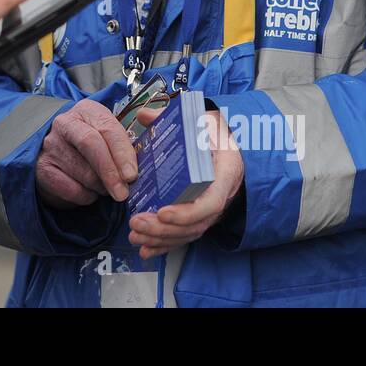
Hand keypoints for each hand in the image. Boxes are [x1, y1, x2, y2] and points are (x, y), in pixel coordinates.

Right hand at [36, 99, 138, 208]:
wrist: (55, 152)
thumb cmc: (91, 144)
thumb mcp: (107, 135)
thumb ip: (125, 143)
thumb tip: (146, 163)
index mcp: (87, 111)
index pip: (107, 129)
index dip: (121, 153)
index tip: (132, 175)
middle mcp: (65, 124)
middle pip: (91, 146)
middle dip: (110, 173)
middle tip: (123, 193)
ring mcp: (51, 146)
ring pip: (83, 173)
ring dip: (101, 187)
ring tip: (107, 189)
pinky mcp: (43, 169)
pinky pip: (71, 189)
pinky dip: (87, 196)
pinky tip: (90, 192)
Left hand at [127, 106, 244, 258]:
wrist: (230, 149)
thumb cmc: (215, 136)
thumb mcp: (201, 122)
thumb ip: (172, 118)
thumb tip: (144, 115)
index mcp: (225, 173)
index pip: (211, 202)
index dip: (187, 212)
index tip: (163, 212)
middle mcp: (221, 197)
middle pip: (195, 224)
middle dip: (164, 229)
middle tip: (137, 223)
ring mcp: (211, 211)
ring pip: (188, 234)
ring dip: (160, 239)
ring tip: (135, 236)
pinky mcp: (200, 218)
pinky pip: (184, 237)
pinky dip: (164, 246)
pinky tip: (145, 250)